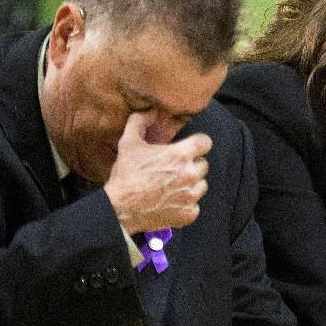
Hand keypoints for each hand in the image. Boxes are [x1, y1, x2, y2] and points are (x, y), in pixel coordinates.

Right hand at [104, 112, 211, 233]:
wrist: (120, 208)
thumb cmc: (126, 176)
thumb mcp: (128, 144)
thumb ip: (139, 122)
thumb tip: (148, 112)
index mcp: (180, 155)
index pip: (205, 142)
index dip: (197, 144)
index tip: (190, 148)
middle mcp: (190, 174)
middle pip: (203, 164)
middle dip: (191, 165)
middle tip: (173, 169)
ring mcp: (191, 195)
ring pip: (202, 184)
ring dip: (191, 184)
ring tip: (171, 185)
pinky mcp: (190, 213)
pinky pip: (195, 205)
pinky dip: (186, 204)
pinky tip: (170, 201)